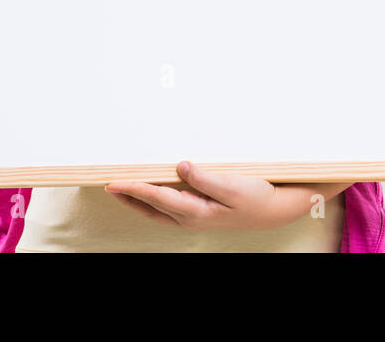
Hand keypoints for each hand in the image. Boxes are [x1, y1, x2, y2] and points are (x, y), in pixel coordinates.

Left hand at [104, 161, 309, 231]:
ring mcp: (195, 217)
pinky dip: (152, 200)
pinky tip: (151, 192)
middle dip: (128, 197)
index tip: (113, 182)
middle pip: (150, 208)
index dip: (133, 189)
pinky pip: (167, 208)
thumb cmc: (256, 196)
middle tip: (108, 184)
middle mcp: (191, 218)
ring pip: (157, 211)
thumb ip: (204, 178)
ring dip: (137, 201)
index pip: (156, 198)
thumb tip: (180, 167)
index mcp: (196, 211)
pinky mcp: (200, 212)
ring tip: (121, 189)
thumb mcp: (232, 185)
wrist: (276, 209)